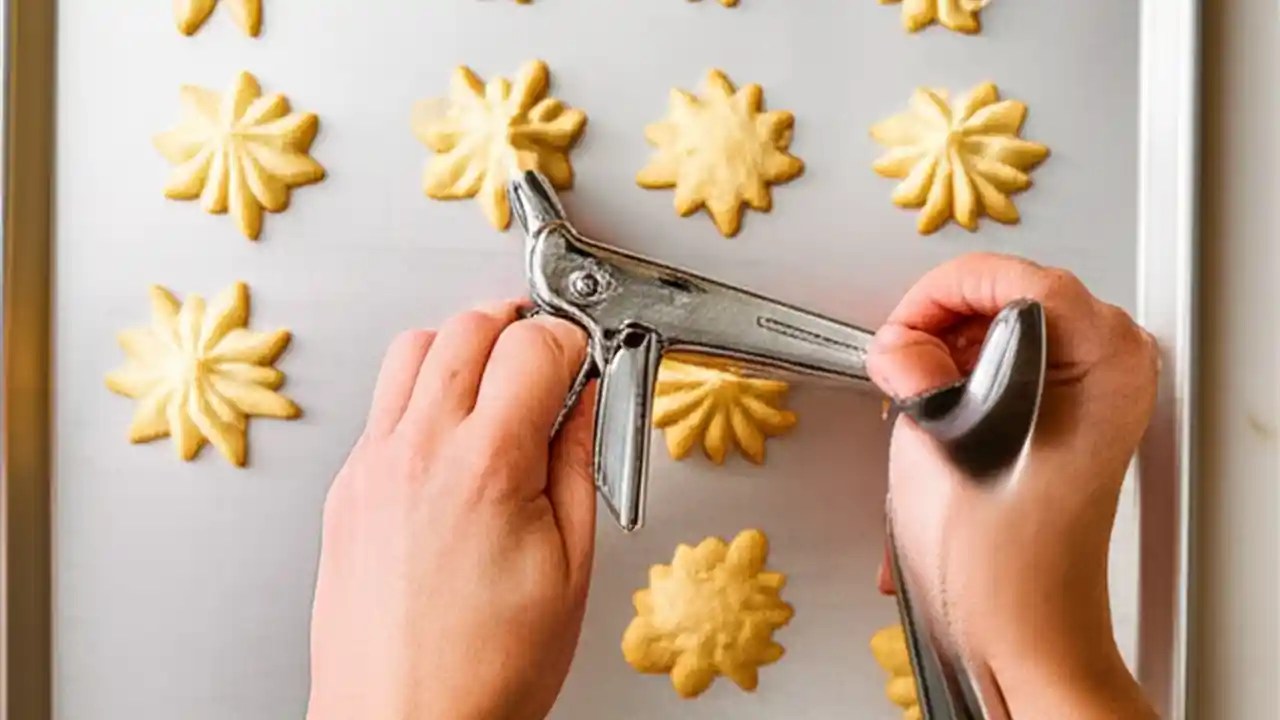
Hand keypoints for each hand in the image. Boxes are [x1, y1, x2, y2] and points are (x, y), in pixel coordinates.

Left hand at [306, 302, 596, 719]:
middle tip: (546, 351)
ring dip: (461, 346)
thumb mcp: (569, 567)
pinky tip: (452, 433)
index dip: (569, 340)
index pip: (531, 348)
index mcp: (486, 468)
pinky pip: (381, 407)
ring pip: (410, 350)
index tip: (584, 356)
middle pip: (465, 328)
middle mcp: (417, 453)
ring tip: (497, 380)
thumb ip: (577, 465)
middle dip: (516, 324)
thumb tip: (585, 404)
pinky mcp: (346, 490)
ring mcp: (371, 468)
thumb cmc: (483, 673)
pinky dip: (420, 394)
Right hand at [866, 253, 1159, 718]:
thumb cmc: (997, 556)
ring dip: (942, 363)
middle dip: (938, 331)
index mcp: (1102, 358)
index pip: (1009, 274)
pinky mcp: (1070, 417)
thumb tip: (898, 343)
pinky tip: (935, 430)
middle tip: (902, 373)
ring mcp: (1095, 393)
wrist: (1020, 629)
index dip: (936, 296)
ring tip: (916, 413)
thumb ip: (916, 366)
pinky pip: (1004, 369)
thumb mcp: (940, 437)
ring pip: (998, 333)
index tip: (897, 333)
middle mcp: (1111, 367)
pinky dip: (959, 388)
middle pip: (1006, 297)